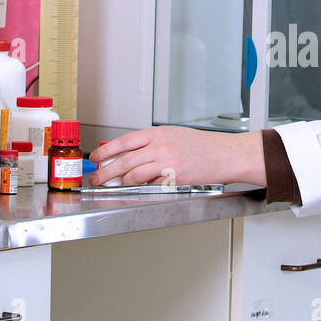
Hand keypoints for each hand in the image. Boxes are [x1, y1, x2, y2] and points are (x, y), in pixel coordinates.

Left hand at [87, 126, 265, 186]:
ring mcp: (167, 163)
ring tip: (116, 184)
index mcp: (158, 134)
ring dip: (122, 181)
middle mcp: (160, 146)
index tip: (96, 157)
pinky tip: (140, 186)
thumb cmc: (203, 146)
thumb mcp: (174, 136)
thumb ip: (152, 143)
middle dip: (105, 171)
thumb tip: (130, 154)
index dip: (106, 151)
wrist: (224, 155)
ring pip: (133, 174)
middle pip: (123, 160)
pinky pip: (150, 184)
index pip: (124, 141)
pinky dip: (142, 186)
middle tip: (96, 178)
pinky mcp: (173, 178)